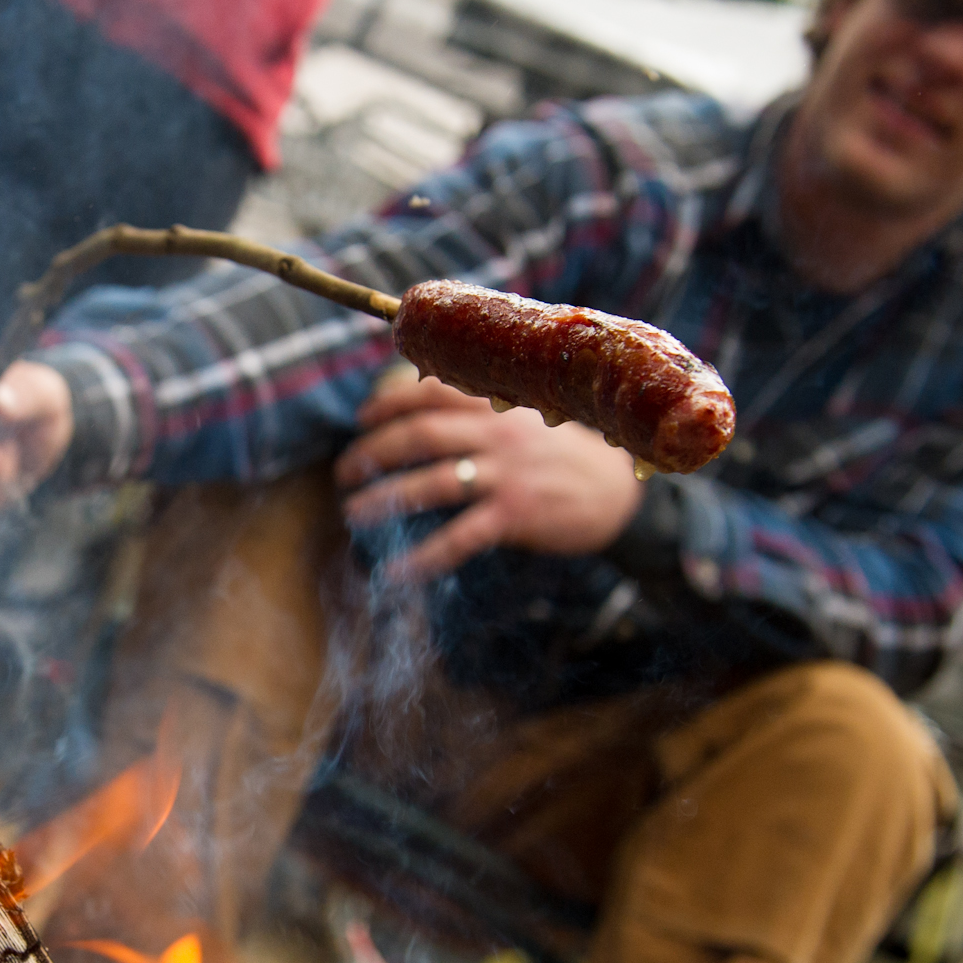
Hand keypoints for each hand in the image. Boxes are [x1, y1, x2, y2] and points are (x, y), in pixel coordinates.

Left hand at [335, 374, 644, 580]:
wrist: (617, 491)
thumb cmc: (561, 454)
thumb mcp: (527, 419)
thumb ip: (481, 410)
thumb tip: (420, 401)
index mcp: (497, 405)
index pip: (433, 391)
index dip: (391, 402)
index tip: (363, 417)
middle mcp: (498, 434)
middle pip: (421, 434)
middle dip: (374, 451)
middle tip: (345, 470)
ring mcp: (506, 475)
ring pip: (431, 483)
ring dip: (384, 498)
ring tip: (354, 512)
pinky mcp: (515, 515)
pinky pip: (458, 537)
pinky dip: (422, 556)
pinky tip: (395, 571)